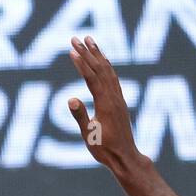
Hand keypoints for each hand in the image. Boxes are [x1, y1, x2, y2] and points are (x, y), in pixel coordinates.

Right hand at [66, 35, 142, 171]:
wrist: (125, 157)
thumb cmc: (104, 149)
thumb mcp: (88, 135)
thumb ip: (80, 116)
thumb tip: (70, 99)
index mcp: (105, 104)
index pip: (91, 78)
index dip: (81, 63)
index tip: (72, 50)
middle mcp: (114, 97)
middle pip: (100, 68)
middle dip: (87, 52)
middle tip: (75, 37)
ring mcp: (118, 98)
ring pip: (108, 70)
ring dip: (98, 54)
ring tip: (89, 40)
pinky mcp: (119, 101)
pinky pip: (113, 78)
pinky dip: (106, 65)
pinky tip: (102, 61)